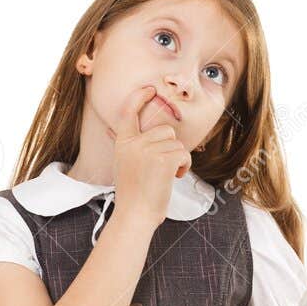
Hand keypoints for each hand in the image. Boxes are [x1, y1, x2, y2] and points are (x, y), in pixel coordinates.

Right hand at [106, 85, 192, 227]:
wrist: (134, 216)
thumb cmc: (133, 197)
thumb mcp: (124, 166)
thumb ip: (131, 147)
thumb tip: (131, 132)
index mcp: (122, 144)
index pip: (129, 112)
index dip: (139, 98)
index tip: (150, 89)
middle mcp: (134, 143)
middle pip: (165, 130)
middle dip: (171, 147)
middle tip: (162, 169)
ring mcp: (148, 150)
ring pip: (176, 144)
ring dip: (178, 160)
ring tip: (166, 177)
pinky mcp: (164, 159)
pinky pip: (184, 154)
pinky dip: (184, 167)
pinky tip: (174, 178)